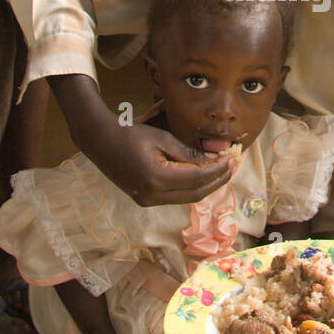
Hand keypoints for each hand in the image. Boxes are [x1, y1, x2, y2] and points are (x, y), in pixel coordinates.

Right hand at [89, 121, 235, 206]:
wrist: (100, 141)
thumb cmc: (130, 133)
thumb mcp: (162, 138)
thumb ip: (188, 153)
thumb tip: (214, 161)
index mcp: (156, 178)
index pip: (197, 179)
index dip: (217, 170)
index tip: (232, 160)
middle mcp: (152, 195)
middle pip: (195, 194)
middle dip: (217, 181)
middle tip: (233, 167)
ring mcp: (148, 200)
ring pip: (187, 198)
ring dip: (206, 186)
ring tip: (222, 171)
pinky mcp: (146, 199)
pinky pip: (176, 196)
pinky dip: (192, 187)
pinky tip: (202, 176)